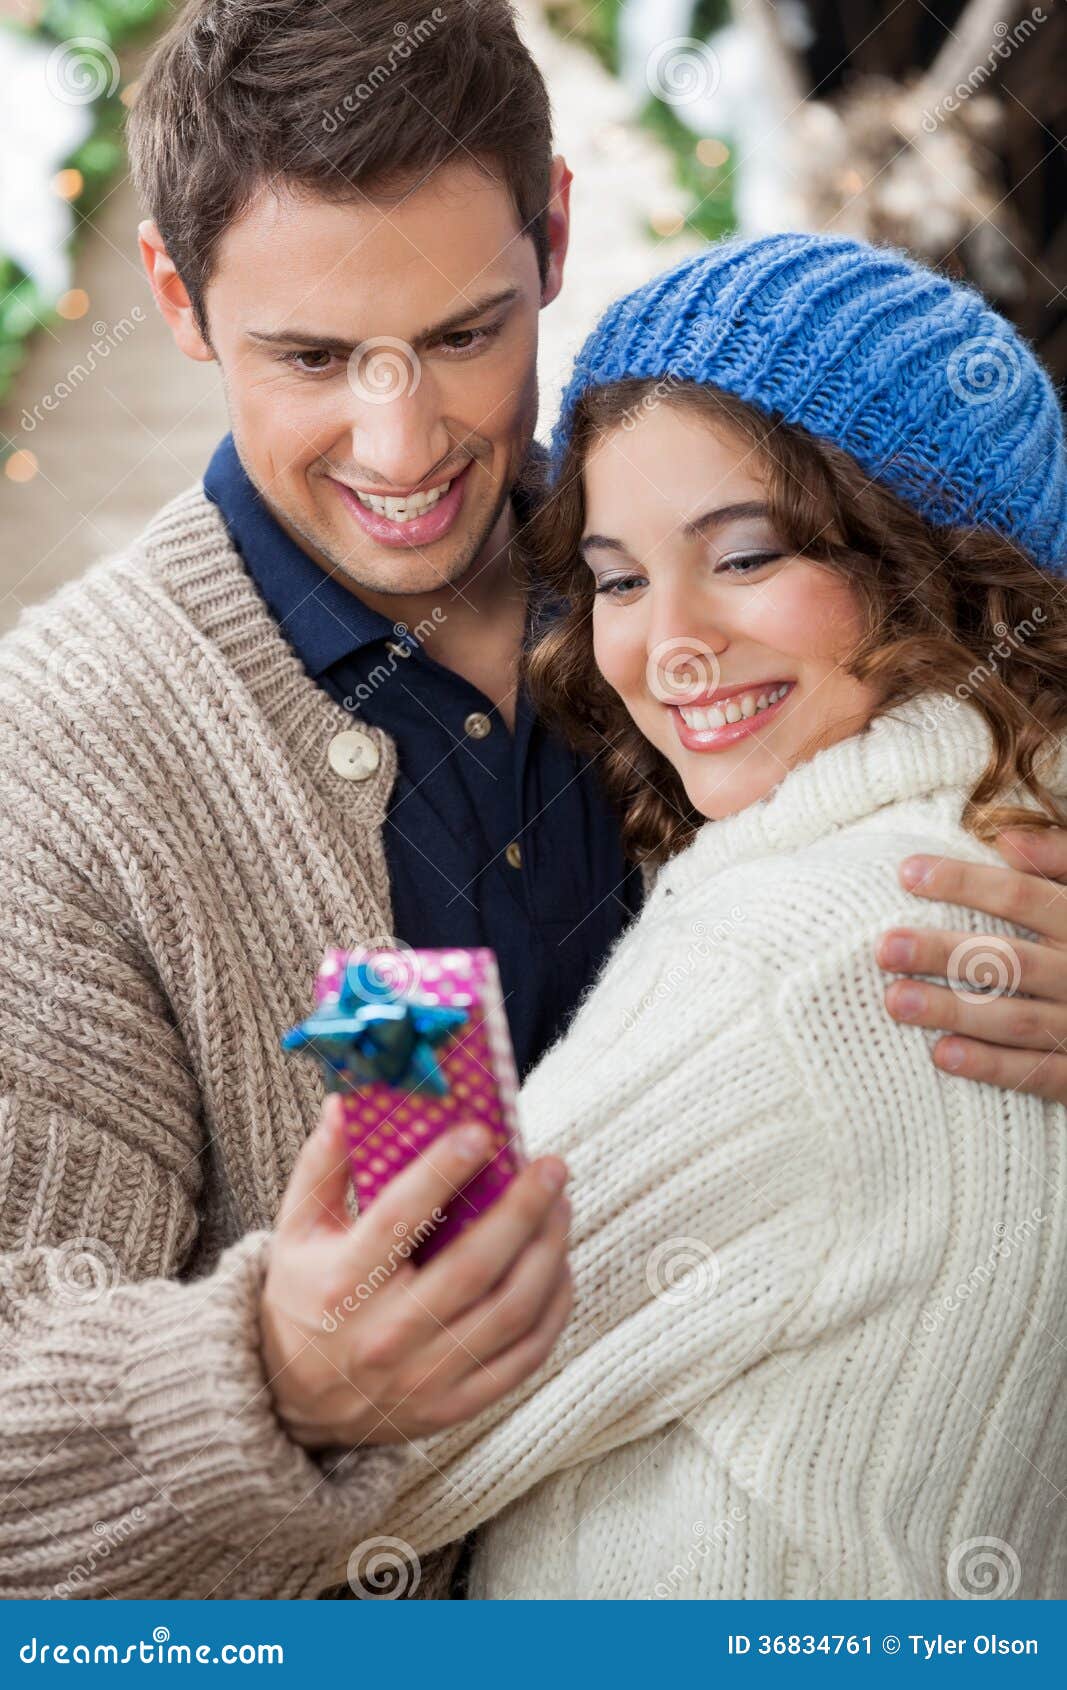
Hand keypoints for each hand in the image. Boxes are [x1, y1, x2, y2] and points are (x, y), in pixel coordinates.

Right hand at [259, 1095, 571, 1447]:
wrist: (293, 1403)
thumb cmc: (303, 1298)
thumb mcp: (295, 1231)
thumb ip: (322, 1166)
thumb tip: (345, 1103)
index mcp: (343, 1285)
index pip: (398, 1221)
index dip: (442, 1173)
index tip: (481, 1132)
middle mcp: (386, 1335)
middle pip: (473, 1268)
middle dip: (523, 1211)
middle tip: (552, 1166)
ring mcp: (424, 1377)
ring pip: (510, 1313)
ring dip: (548, 1254)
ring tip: (561, 1208)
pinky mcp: (453, 1405)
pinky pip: (523, 1358)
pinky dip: (552, 1310)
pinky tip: (559, 1268)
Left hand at [876, 827, 1066, 1100]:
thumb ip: (1060, 858)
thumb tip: (1005, 835)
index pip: (1023, 896)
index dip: (965, 883)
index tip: (906, 872)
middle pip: (1010, 961)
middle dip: (945, 953)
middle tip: (886, 947)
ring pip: (1017, 1019)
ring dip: (954, 1012)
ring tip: (895, 1000)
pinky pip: (1038, 1074)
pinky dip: (991, 1066)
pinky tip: (942, 1054)